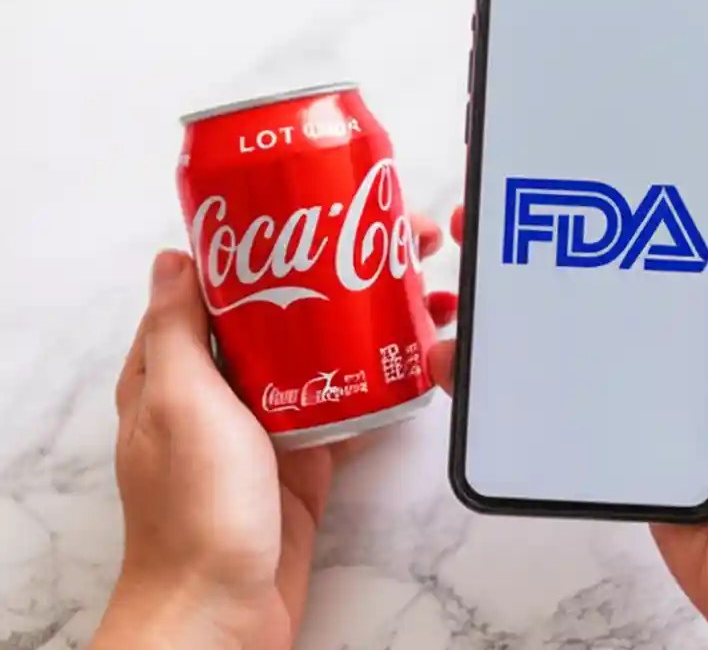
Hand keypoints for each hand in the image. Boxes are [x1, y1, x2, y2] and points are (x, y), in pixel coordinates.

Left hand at [93, 216, 453, 649]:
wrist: (223, 606)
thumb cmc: (195, 509)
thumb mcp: (179, 401)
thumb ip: (178, 329)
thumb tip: (176, 254)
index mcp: (181, 364)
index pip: (231, 276)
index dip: (280, 232)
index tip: (330, 202)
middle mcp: (225, 386)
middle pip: (293, 304)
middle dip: (349, 265)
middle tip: (410, 239)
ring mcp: (270, 421)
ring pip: (329, 349)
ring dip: (377, 316)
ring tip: (431, 291)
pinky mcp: (309, 457)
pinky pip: (352, 401)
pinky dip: (386, 376)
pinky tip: (421, 354)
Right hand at [428, 167, 707, 649]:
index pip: (700, 214)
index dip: (646, 180)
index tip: (585, 154)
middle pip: (631, 261)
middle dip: (567, 234)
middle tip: (497, 216)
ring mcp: (676, 384)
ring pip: (595, 321)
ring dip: (537, 301)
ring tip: (471, 284)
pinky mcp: (637, 431)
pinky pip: (581, 385)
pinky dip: (532, 373)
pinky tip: (482, 360)